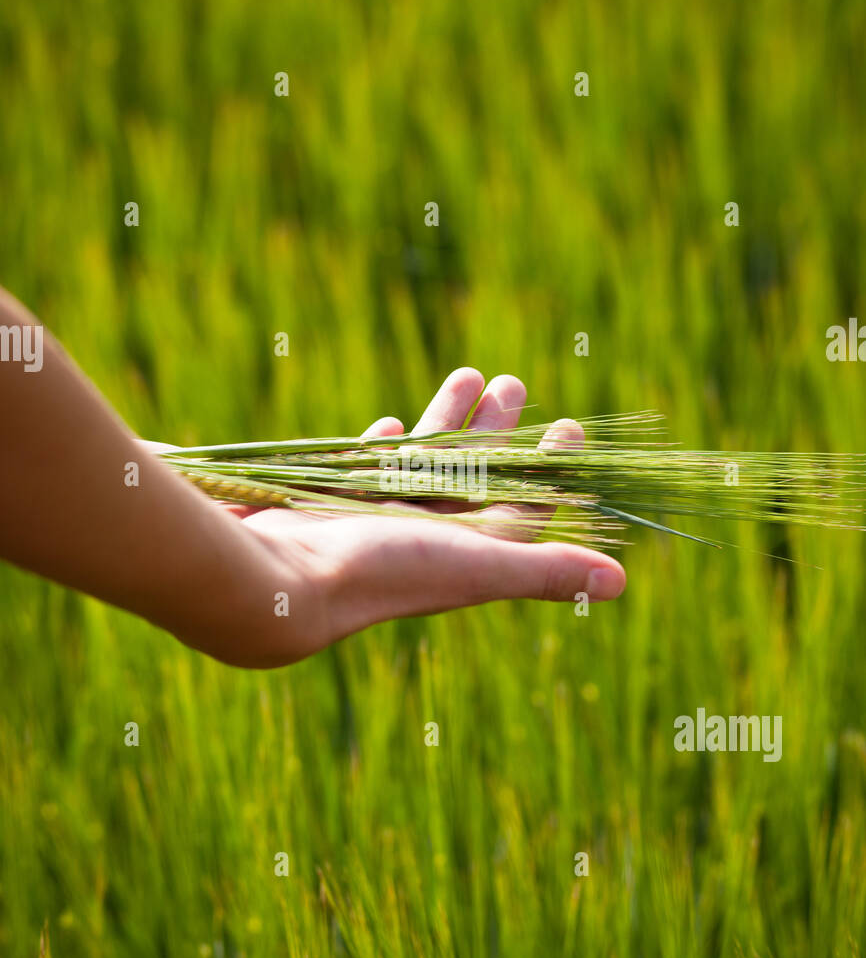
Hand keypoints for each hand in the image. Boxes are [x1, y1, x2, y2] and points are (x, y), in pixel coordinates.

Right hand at [204, 368, 625, 666]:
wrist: (271, 584)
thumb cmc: (377, 574)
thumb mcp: (473, 567)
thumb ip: (542, 570)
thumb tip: (620, 582)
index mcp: (460, 558)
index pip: (520, 511)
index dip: (551, 474)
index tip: (572, 430)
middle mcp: (422, 542)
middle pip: (474, 479)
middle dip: (499, 432)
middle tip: (515, 382)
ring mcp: (373, 522)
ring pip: (424, 464)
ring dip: (448, 423)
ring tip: (468, 374)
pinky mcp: (329, 504)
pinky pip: (368, 471)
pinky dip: (387, 445)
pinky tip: (392, 423)